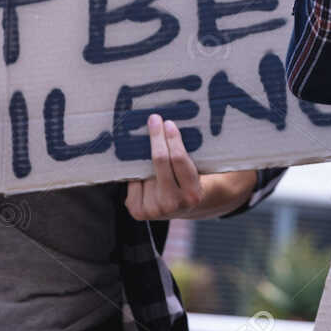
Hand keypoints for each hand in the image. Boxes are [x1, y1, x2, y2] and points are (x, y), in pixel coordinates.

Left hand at [124, 114, 253, 219]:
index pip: (179, 159)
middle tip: (154, 119)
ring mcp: (153, 210)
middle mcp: (172, 204)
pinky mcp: (138, 211)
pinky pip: (133, 181)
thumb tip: (167, 126)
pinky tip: (143, 168)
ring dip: (146, 157)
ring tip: (149, 144)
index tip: (168, 123)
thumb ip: (185, 157)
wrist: (183, 208)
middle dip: (157, 137)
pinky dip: (137, 172)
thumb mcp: (196, 172)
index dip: (172, 138)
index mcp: (192, 194)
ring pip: (144, 170)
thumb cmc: (191, 182)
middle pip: (159, 160)